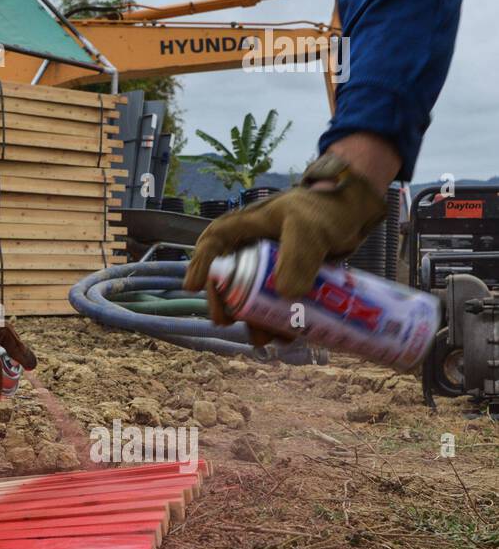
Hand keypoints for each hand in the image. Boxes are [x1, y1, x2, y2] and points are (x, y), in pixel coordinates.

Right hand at [183, 152, 387, 345]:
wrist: (355, 215)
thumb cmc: (325, 210)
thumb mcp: (309, 228)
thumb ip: (298, 256)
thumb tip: (286, 294)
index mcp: (247, 226)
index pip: (214, 242)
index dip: (200, 264)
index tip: (192, 287)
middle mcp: (253, 248)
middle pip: (226, 278)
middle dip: (223, 303)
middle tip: (225, 322)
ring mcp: (271, 267)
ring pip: (251, 297)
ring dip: (253, 320)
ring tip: (263, 338)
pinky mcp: (290, 281)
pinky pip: (277, 305)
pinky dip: (278, 322)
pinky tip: (288, 336)